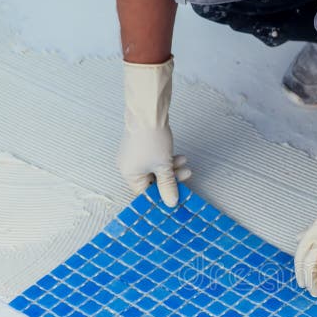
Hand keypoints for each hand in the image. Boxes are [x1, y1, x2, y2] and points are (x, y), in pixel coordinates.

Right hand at [118, 56, 190, 206]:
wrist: (148, 112)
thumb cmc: (152, 140)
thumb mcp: (164, 167)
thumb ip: (168, 186)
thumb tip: (171, 204)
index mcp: (129, 175)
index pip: (146, 193)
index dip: (163, 195)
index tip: (177, 195)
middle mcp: (129, 166)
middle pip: (153, 180)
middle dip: (171, 178)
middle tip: (187, 174)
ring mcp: (134, 155)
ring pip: (156, 169)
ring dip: (172, 167)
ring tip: (185, 162)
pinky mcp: (142, 145)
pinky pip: (155, 158)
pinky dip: (166, 159)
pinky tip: (179, 156)